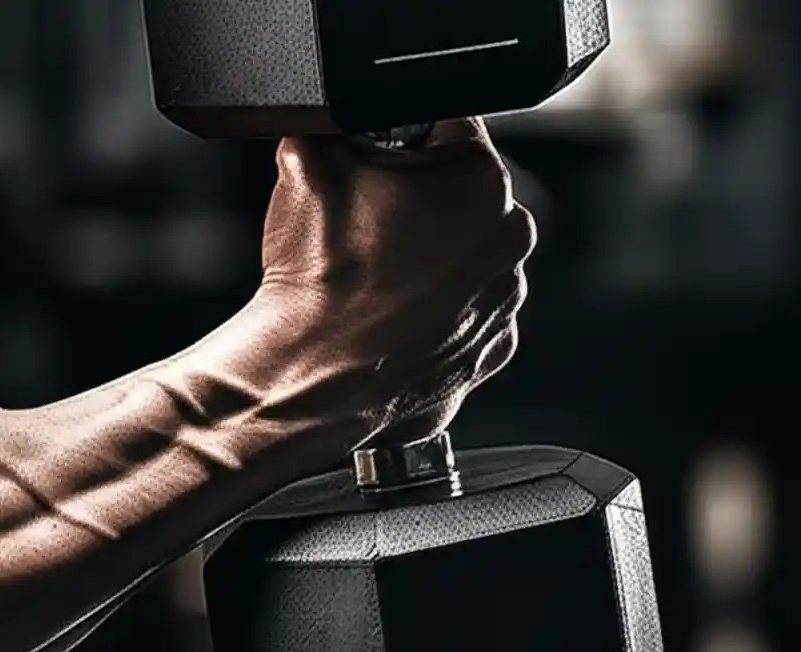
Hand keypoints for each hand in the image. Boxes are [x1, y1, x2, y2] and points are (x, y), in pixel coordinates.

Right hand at [258, 118, 535, 445]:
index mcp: (482, 180)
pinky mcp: (487, 351)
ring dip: (422, 258)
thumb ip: (333, 120)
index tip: (368, 161)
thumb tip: (331, 114)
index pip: (446, 124)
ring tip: (367, 277)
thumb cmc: (317, 280)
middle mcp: (508, 240)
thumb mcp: (305, 160)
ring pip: (460, 254)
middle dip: (413, 200)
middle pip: (457, 193)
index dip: (398, 133)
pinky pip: (460, 313)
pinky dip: (427, 312)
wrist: (305, 376)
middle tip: (359, 224)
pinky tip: (383, 315)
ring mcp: (502, 303)